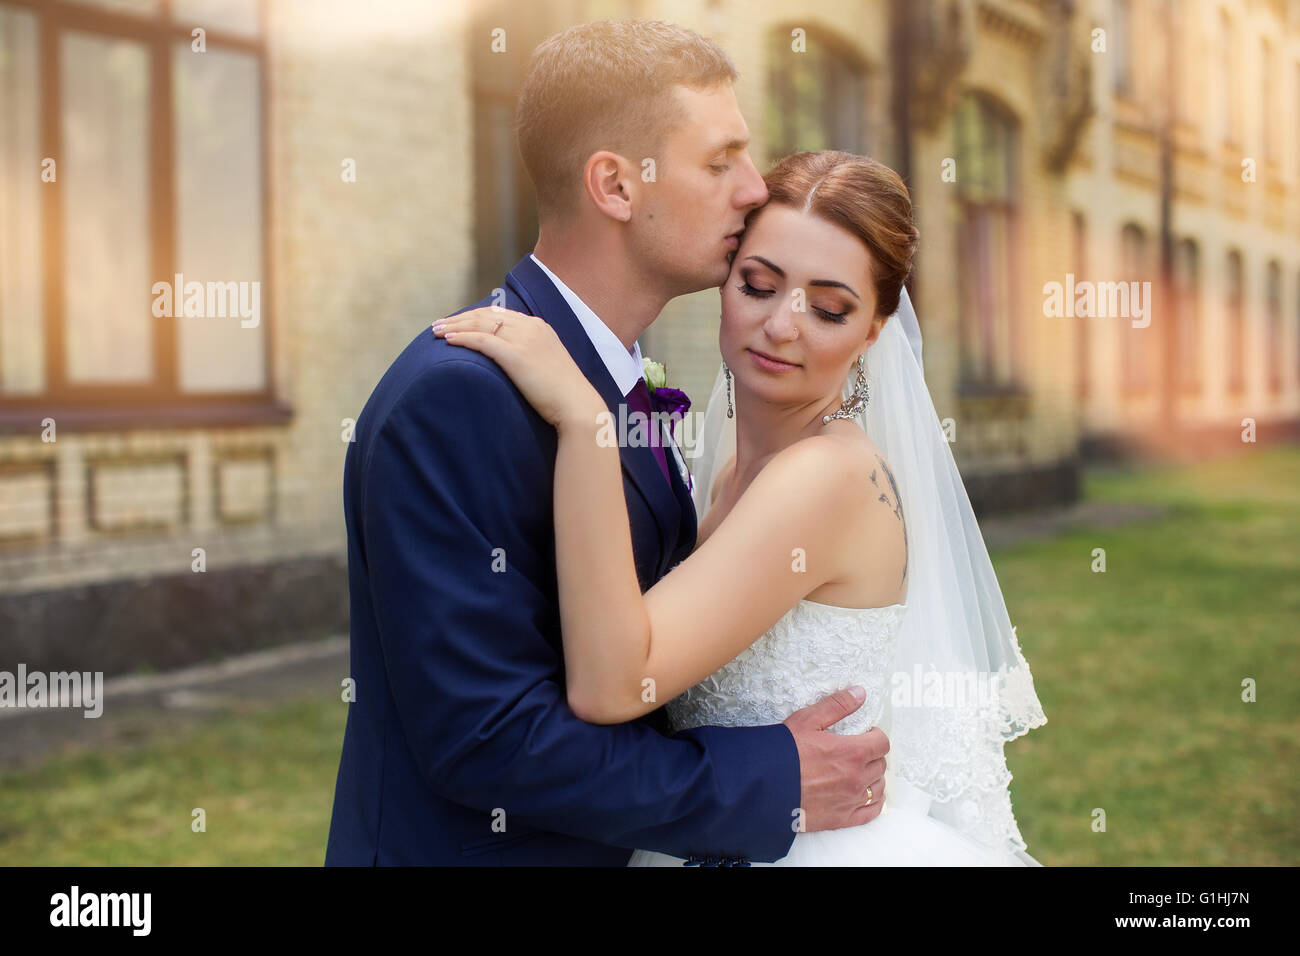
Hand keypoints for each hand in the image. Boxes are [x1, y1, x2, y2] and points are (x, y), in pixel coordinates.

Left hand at [432, 308, 604, 427]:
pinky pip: (482, 340)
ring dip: (455, 326)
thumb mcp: (547, 366)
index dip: (475, 317)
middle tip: (439, 325)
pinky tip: (448, 341)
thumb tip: (514, 364)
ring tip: (436, 331)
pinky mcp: (516, 355)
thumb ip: (531, 357)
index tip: (458, 323)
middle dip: (460, 319)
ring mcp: (524, 339)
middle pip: (486, 316)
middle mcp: (531, 327)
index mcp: (539, 327)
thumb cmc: (563, 394)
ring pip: (481, 324)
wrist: (578, 406)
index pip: (500, 315)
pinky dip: (463, 338)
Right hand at [783, 687, 888, 832]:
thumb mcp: (808, 720)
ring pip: (878, 788)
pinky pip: (871, 812)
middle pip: (881, 764)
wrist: (764, 786)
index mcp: (852, 752)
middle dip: (873, 755)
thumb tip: (860, 693)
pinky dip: (874, 803)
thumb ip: (837, 705)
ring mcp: (851, 800)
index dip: (875, 735)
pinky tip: (866, 796)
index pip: (882, 742)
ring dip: (873, 778)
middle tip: (858, 751)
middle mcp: (857, 778)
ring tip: (860, 772)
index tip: (865, 734)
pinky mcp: (842, 819)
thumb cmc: (783, 751)